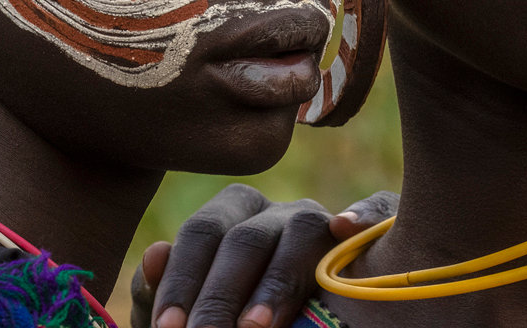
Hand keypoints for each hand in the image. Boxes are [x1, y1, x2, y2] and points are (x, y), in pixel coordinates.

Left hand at [130, 183, 397, 327]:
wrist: (275, 323)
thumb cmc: (228, 323)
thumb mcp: (191, 316)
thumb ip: (161, 295)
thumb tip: (153, 254)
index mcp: (230, 218)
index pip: (201, 235)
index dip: (182, 281)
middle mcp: (276, 213)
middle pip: (247, 238)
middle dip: (222, 295)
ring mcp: (323, 221)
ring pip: (303, 230)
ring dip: (279, 280)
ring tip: (256, 327)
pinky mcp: (367, 236)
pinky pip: (373, 210)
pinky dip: (364, 213)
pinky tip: (345, 225)